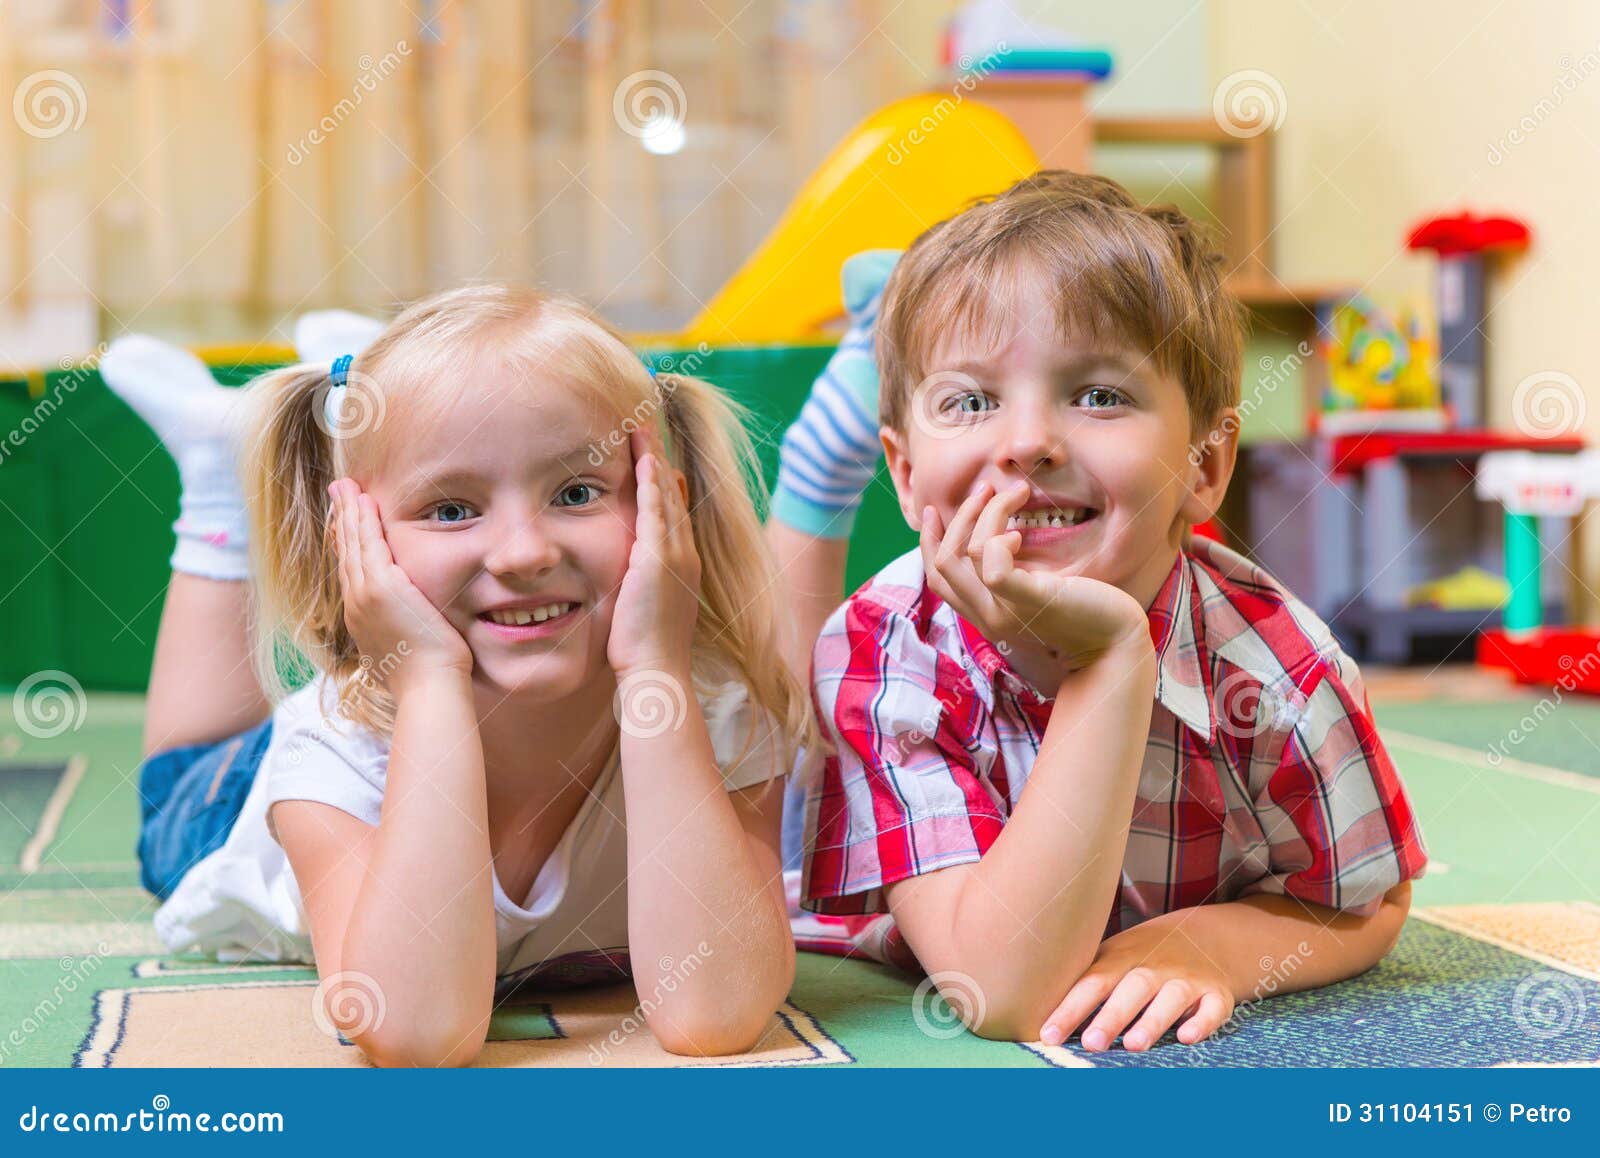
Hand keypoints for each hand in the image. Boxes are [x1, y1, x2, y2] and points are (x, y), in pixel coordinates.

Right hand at [327, 479, 471, 692]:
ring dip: (349, 512)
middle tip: (337, 492)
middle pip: (345, 553)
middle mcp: (356, 605)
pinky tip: (363, 500)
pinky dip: (364, 521)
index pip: (351, 571)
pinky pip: (369, 544)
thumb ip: (404, 631)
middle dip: (342, 520)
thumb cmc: (429, 676)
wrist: (429, 688)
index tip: (346, 523)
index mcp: (362, 618)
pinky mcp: (381, 588)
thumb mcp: (408, 649)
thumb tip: (412, 626)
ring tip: (345, 487)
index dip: (347, 543)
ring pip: (353, 544)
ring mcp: (365, 595)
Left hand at [607, 424, 701, 677]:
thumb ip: (638, 584)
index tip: (651, 458)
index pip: (673, 512)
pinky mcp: (660, 558)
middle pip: (672, 495)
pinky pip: (656, 510)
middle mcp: (685, 553)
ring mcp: (676, 554)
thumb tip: (628, 577)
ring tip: (642, 430)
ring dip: (654, 461)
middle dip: (659, 461)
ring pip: (665, 496)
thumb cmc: (645, 649)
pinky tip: (644, 459)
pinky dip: (651, 482)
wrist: (658, 669)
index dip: (661, 482)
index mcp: (682, 564)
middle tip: (647, 428)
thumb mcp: (644, 608)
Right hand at [920, 480, 1151, 676]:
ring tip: (1015, 493)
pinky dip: (999, 536)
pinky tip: (1020, 534)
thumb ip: (1012, 575)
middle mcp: (987, 618)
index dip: (930, 541)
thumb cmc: (1085, 612)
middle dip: (958, 517)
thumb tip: (997, 535)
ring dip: (986, 513)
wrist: (1116, 644)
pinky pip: (992, 563)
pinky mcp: (1028, 601)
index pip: (937, 578)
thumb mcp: (1037, 592)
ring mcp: (1004, 613)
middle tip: (984, 489)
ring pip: (966, 554)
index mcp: (985, 616)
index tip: (935, 510)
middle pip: (944, 564)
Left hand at [1038, 918, 1235, 1051]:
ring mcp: (1187, 979)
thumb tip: (1032, 1011)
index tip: (1047, 1034)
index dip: (1069, 1008)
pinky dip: (1203, 1021)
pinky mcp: (1216, 993)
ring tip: (1133, 1045)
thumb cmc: (1140, 957)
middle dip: (1111, 1016)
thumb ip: (1082, 982)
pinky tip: (1188, 1037)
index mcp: (1121, 958)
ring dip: (1153, 1021)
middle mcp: (1153, 966)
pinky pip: (1213, 1007)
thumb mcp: (1111, 958)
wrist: (1203, 936)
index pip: (1091, 982)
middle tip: (1090, 1043)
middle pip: (1131, 989)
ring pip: (1171, 997)